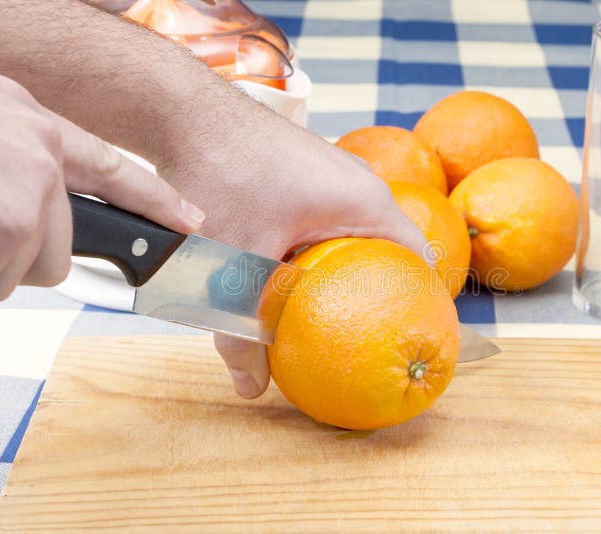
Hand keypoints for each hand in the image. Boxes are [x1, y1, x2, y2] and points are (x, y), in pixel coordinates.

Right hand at [0, 72, 204, 301]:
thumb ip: (15, 158)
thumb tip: (34, 213)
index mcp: (31, 124)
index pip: (114, 168)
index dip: (156, 201)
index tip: (191, 222)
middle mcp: (38, 157)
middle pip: (58, 252)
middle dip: (14, 258)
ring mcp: (22, 195)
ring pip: (19, 273)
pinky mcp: (2, 228)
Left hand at [156, 97, 428, 398]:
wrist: (181, 109)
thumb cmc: (219, 170)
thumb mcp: (232, 261)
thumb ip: (241, 330)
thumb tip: (251, 387)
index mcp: (365, 202)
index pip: (419, 260)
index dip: (417, 302)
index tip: (401, 337)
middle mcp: (358, 184)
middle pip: (386, 251)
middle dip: (372, 293)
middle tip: (358, 335)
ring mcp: (333, 174)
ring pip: (354, 235)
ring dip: (341, 270)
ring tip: (324, 311)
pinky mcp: (306, 172)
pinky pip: (329, 220)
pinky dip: (318, 250)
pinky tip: (287, 274)